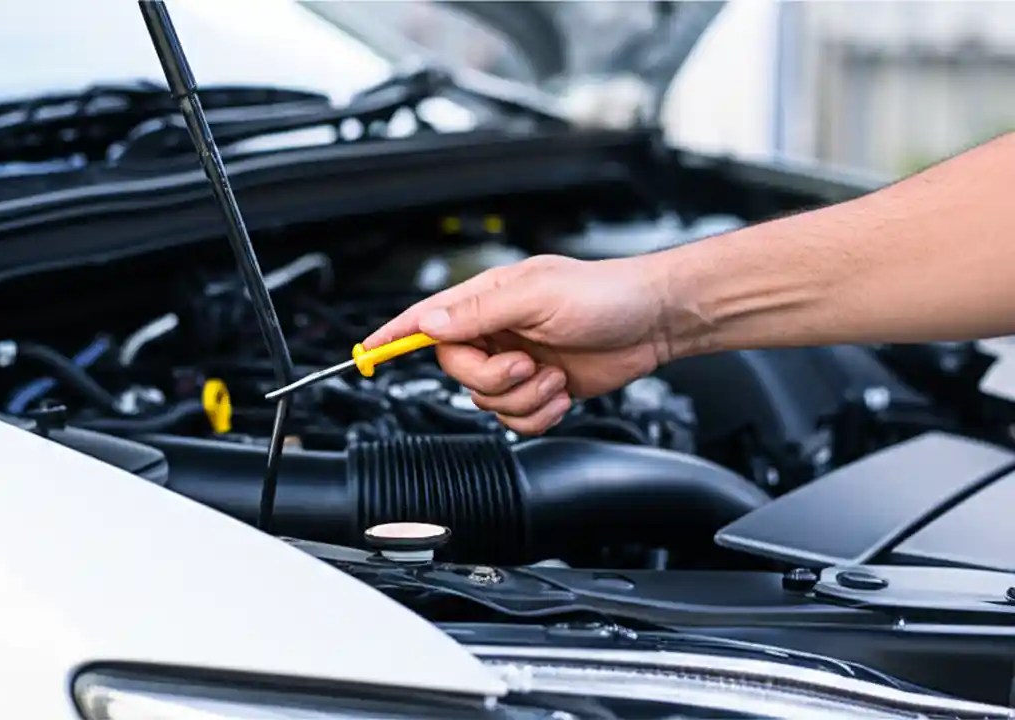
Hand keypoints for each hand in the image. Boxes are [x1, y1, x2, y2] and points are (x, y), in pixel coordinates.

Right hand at [364, 254, 675, 434]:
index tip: (366, 352)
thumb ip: (479, 312)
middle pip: (457, 372)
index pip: (426, 319)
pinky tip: (561, 393)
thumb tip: (430, 322)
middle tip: (526, 364)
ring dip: (522, 398)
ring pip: (486, 401)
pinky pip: (515, 419)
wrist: (654, 322)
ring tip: (554, 377)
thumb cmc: (606, 293)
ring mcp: (516, 361)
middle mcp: (496, 331)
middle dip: (492, 378)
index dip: (393, 336)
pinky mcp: (538, 388)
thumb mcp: (537, 296)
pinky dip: (539, 414)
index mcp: (487, 300)